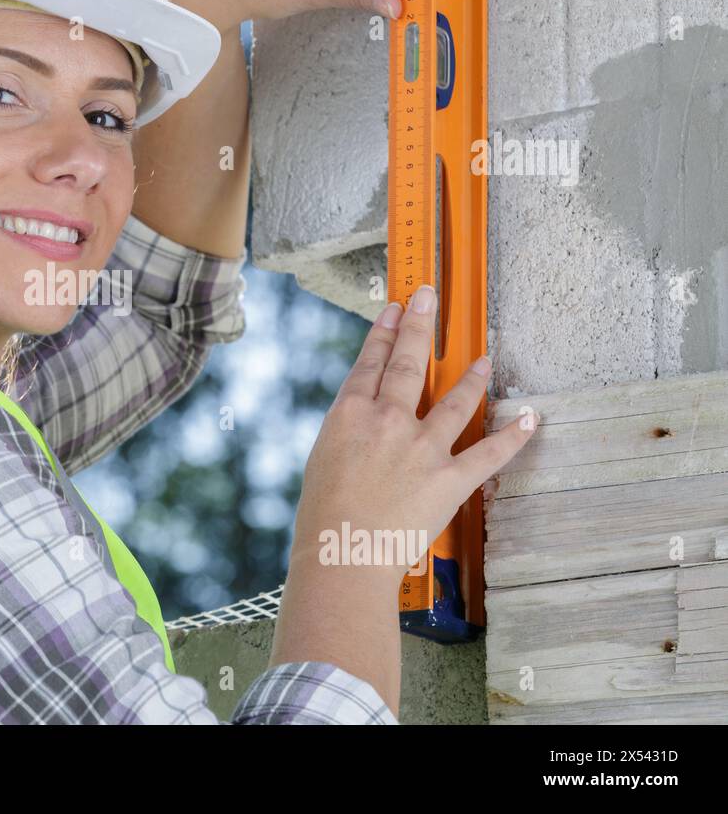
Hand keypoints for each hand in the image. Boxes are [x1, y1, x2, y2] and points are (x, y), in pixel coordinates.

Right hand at [289, 285, 536, 584]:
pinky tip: (529, 419)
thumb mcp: (322, 460)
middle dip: (420, 326)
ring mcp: (422, 448)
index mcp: (350, 415)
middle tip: (428, 298)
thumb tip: (364, 420)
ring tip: (484, 359)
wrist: (342, 554)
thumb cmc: (323, 517)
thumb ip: (348, 433)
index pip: (372, 364)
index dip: (385, 333)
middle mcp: (388, 421)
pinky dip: (513, 436)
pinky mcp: (450, 479)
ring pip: (455, 399)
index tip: (395, 311)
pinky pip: (489, 453)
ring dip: (472, 376)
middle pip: (409, 364)